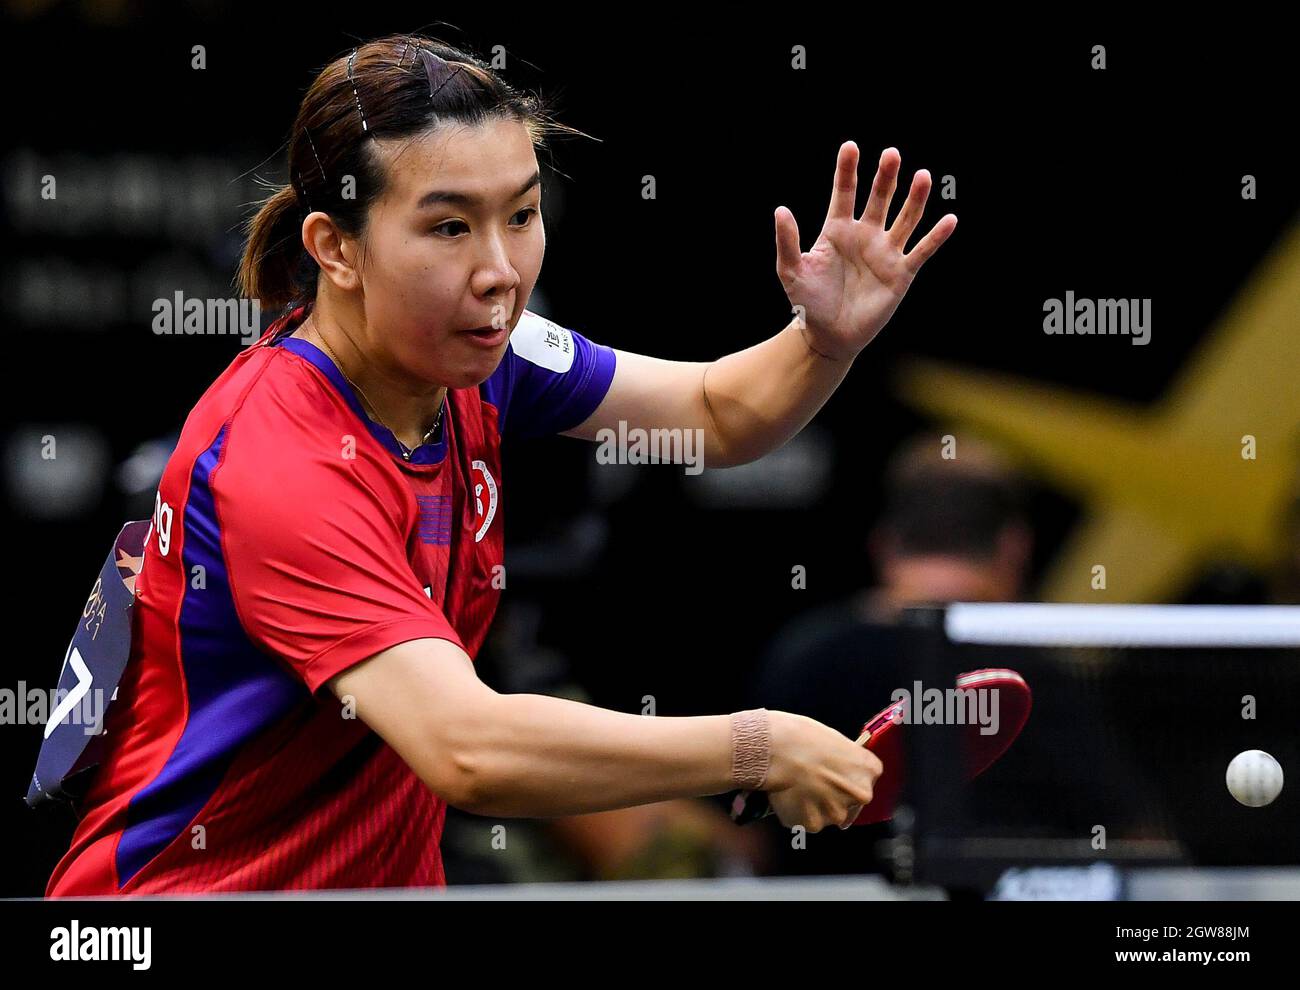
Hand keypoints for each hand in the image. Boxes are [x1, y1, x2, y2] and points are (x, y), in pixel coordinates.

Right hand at [763, 711, 882, 832]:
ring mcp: (837, 812)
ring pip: (828, 815)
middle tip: (812, 782)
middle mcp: (860, 795)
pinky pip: (806, 821)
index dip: (847, 779)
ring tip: (797, 788)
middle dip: (833, 797)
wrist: (777, 749)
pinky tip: (788, 796)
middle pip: (850, 803)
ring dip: (815, 807)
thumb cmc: (802, 737)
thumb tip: (839, 767)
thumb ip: (845, 760)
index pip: (866, 780)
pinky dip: (797, 813)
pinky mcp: (814, 824)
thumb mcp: (835, 740)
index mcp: (869, 769)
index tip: (834, 775)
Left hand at [774, 143, 956, 361]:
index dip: (847, 170)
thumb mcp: (791, 271)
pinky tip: (950, 220)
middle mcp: (865, 235)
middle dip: (886, 177)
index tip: (850, 147)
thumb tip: (781, 210)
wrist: (828, 335)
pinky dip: (936, 237)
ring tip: (923, 176)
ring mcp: (885, 252)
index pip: (845, 192)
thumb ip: (787, 241)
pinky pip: (922, 251)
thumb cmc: (808, 301)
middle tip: (891, 154)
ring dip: (915, 197)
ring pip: (905, 218)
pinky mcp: (901, 273)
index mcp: (837, 229)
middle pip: (879, 198)